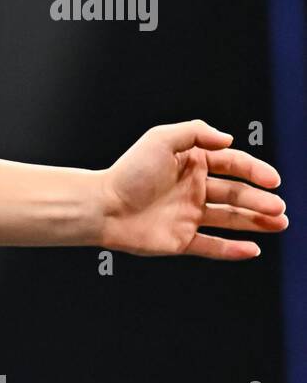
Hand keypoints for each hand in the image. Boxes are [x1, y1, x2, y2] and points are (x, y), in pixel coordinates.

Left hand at [98, 119, 286, 258]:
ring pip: (230, 219)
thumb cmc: (128, 172)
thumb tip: (228, 139)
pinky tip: (253, 249)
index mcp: (191, 164)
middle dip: (259, 200)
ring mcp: (188, 215)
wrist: (102, 207)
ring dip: (255, 221)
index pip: (231, 164)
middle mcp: (192, 189)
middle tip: (278, 208)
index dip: (254, 171)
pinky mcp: (180, 240)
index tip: (272, 180)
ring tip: (279, 223)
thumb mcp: (161, 139)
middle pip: (235, 193)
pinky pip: (212, 246)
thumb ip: (196, 132)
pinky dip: (233, 249)